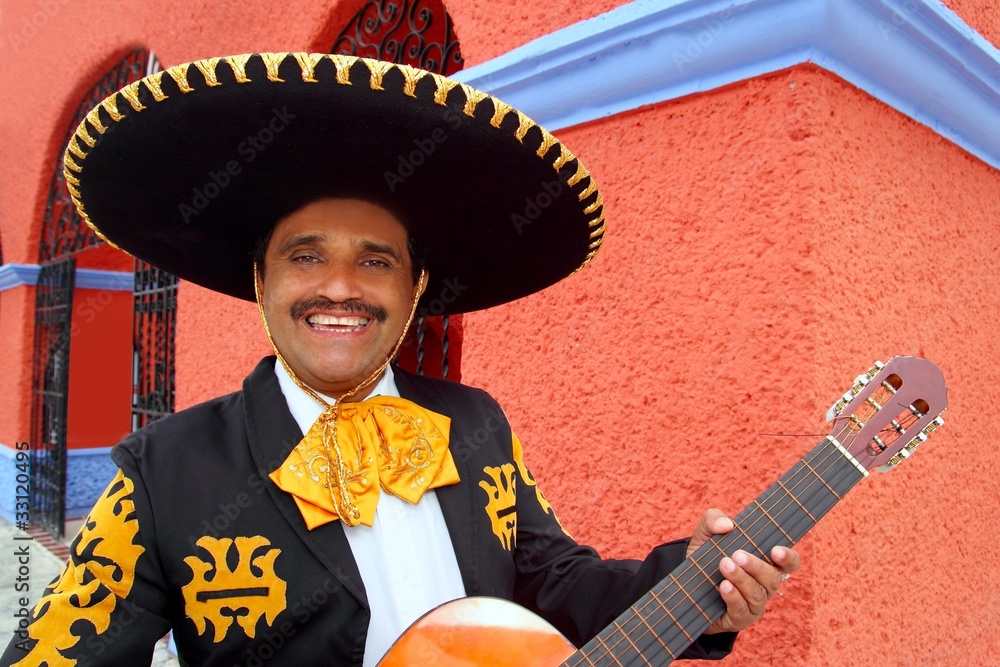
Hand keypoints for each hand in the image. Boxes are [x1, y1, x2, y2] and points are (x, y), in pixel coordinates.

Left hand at [687, 508, 799, 633]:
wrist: (687, 586)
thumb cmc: (705, 557)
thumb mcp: (706, 535)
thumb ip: (714, 520)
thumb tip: (728, 524)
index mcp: (765, 562)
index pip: (789, 562)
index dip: (788, 557)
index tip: (776, 551)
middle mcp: (765, 584)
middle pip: (773, 578)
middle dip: (756, 566)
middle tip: (737, 555)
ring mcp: (755, 603)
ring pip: (757, 593)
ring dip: (742, 579)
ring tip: (724, 565)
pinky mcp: (740, 618)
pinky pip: (742, 609)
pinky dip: (733, 596)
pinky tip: (723, 586)